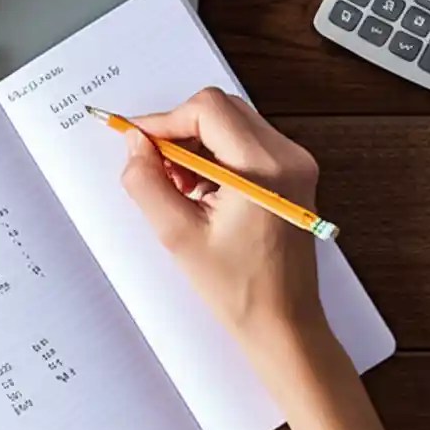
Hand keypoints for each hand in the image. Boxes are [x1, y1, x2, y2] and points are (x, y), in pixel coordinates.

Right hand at [120, 87, 322, 342]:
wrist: (281, 320)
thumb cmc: (238, 288)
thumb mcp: (177, 235)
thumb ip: (146, 183)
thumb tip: (135, 144)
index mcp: (264, 169)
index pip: (207, 109)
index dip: (164, 121)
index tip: (136, 141)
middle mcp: (289, 156)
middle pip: (220, 109)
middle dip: (179, 132)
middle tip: (157, 169)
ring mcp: (295, 163)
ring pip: (231, 123)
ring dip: (196, 145)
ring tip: (180, 189)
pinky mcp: (293, 173)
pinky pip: (245, 143)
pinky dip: (215, 156)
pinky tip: (201, 193)